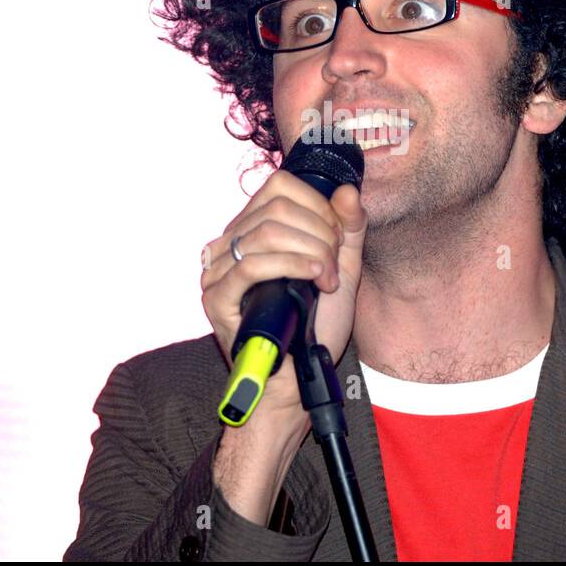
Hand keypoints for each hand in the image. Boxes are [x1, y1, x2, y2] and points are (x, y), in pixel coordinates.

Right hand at [200, 171, 367, 428]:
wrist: (299, 379)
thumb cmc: (314, 327)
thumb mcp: (341, 269)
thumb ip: (349, 229)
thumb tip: (348, 189)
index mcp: (252, 230)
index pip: (280, 185)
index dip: (318, 205)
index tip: (338, 239)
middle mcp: (228, 243)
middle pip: (278, 206)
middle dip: (321, 233)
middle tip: (334, 266)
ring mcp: (217, 270)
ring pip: (267, 232)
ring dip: (311, 252)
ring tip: (327, 280)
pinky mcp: (215, 298)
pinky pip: (251, 265)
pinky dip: (291, 265)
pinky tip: (314, 279)